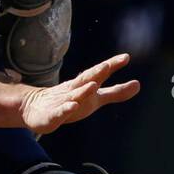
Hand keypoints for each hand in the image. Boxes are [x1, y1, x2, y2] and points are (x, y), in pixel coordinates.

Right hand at [18, 53, 139, 135]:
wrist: (35, 109)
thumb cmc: (70, 101)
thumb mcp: (96, 98)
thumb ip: (116, 92)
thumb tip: (138, 85)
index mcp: (84, 84)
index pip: (99, 73)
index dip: (111, 66)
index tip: (125, 57)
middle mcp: (73, 90)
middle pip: (85, 79)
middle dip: (96, 72)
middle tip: (107, 65)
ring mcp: (62, 101)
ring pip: (73, 95)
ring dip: (83, 90)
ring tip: (93, 85)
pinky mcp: (53, 115)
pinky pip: (60, 112)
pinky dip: (66, 109)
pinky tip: (73, 106)